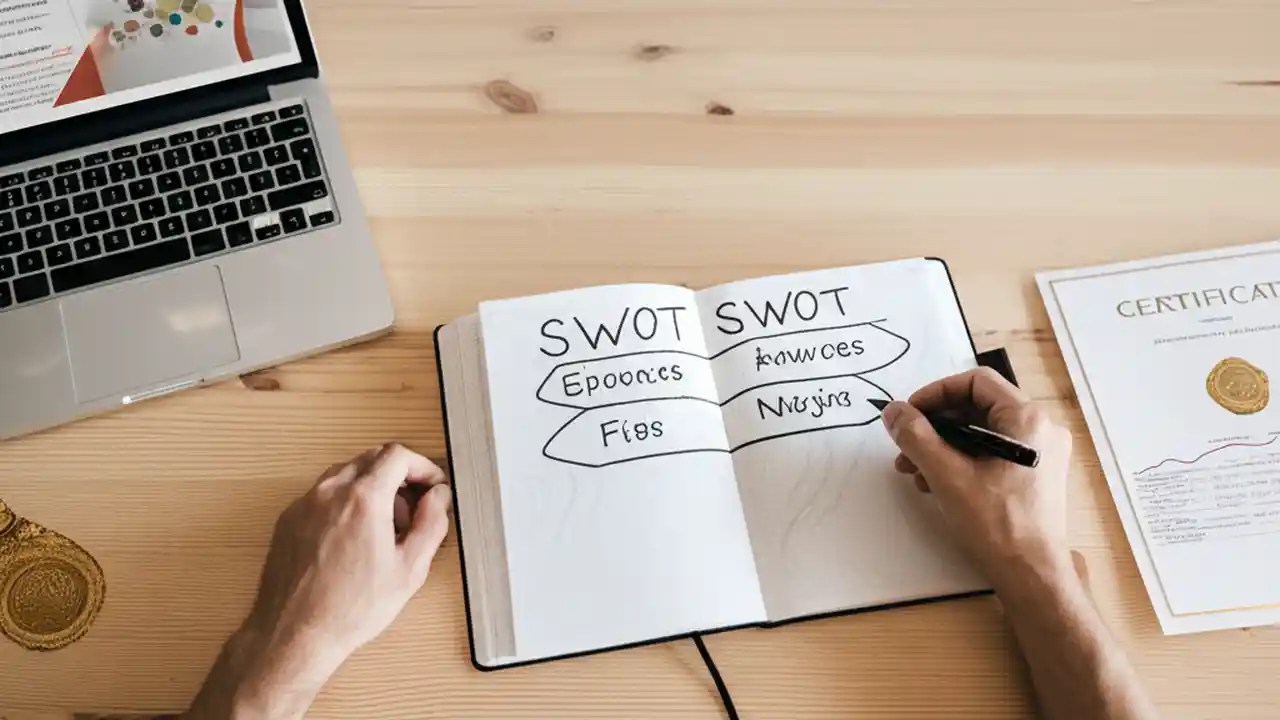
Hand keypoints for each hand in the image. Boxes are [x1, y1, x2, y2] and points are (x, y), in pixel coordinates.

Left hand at [187, 443, 451, 718]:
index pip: (397, 455)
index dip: (422, 466)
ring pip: (346, 474)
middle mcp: (330, 492)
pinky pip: (324, 494)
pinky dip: (345, 501)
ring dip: (372, 487)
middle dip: (399, 475)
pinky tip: (354, 538)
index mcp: (363, 499)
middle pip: (371, 458)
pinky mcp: (288, 518)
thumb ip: (432, 524)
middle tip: (414, 507)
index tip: (432, 484)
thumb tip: (438, 496)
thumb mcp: (409, 570)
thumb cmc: (349, 609)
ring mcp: (305, 503)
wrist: (294, 634)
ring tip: (384, 528)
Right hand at [881, 368, 1071, 587]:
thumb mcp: (947, 475)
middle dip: (936, 425)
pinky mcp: (1036, 476)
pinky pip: (993, 453)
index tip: (910, 415)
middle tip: (906, 446)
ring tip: (914, 471)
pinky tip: (936, 483)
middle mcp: (1041, 430)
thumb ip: (916, 437)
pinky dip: (963, 461)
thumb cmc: (997, 525)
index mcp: (1027, 420)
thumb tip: (893, 411)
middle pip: (978, 407)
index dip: (937, 393)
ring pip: (983, 433)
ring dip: (944, 445)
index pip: (976, 382)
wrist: (1032, 577)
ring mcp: (1041, 454)